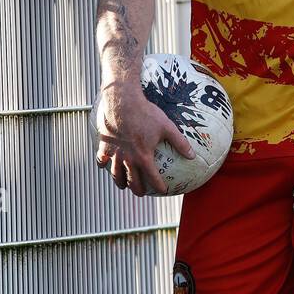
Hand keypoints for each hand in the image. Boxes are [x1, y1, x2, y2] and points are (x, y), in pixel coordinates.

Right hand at [94, 82, 196, 197]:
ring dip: (120, 182)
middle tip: (142, 192)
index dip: (159, 187)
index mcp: (143, 157)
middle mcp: (127, 159)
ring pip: (116, 175)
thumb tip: (192, 155)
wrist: (122, 101)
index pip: (152, 179)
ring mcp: (114, 154)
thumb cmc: (146, 113)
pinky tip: (105, 164)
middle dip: (138, 190)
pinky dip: (103, 165)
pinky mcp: (103, 146)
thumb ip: (180, 142)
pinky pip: (101, 160)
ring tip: (123, 184)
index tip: (163, 191)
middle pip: (132, 182)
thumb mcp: (167, 127)